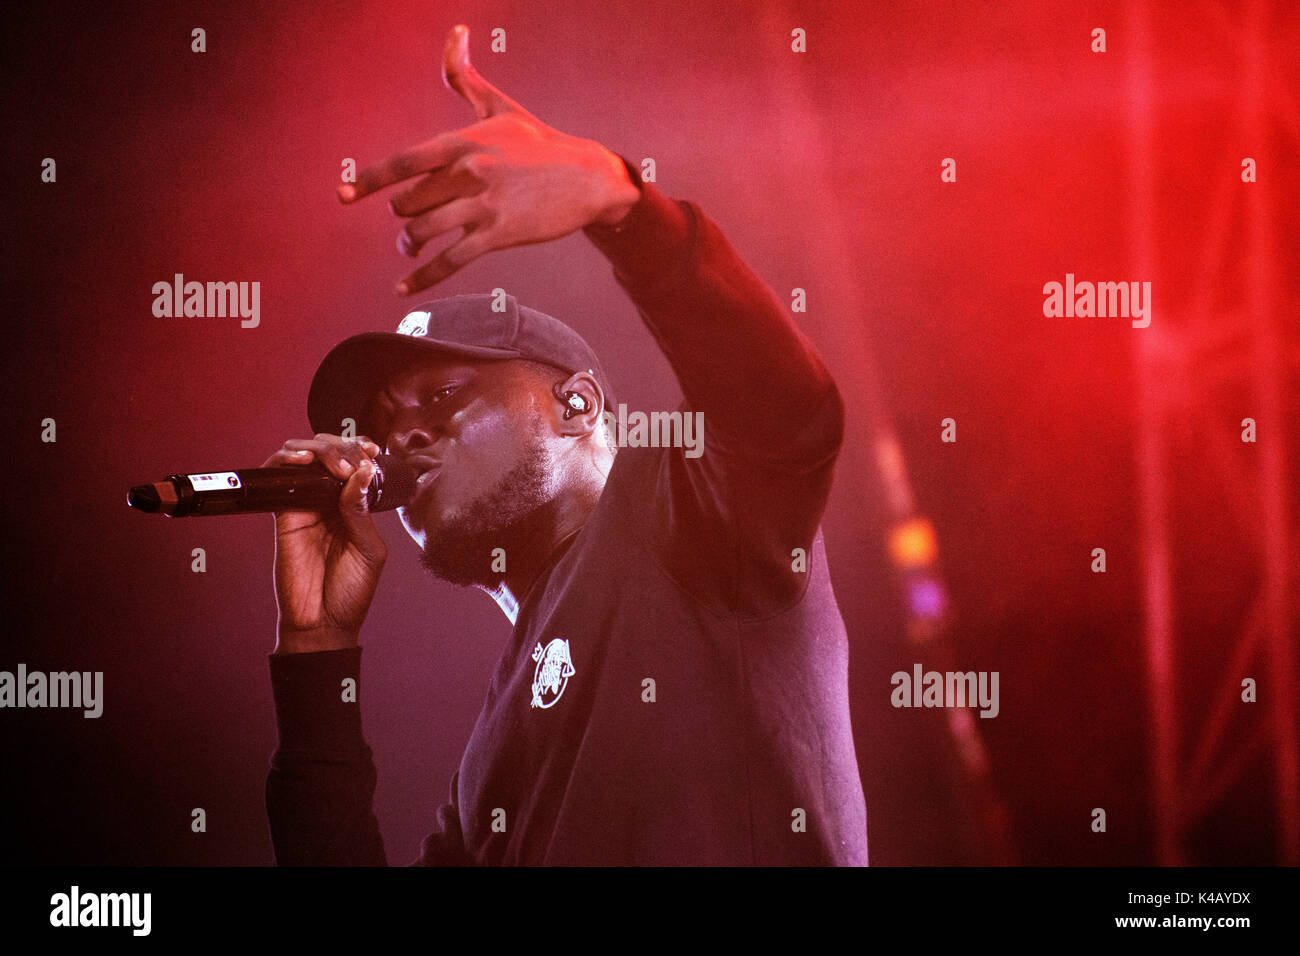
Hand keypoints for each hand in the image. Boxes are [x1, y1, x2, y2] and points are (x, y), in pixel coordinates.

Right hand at [262, 435, 387, 653]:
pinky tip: (301, 460)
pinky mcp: (282, 514)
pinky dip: (285, 461)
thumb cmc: (351, 591)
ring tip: (332, 462)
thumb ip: (361, 511)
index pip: (355, 463)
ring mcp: (304, 505)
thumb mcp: (369, 550)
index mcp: (356, 506)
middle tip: (352, 459)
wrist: (323, 624)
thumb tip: (361, 472)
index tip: (372, 450)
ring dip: (317, 448)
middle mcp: (329, 500)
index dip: (361, 449)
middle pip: (329, 453)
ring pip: (303, 458)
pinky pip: (277, 479)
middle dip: (341, 446)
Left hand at [339, 24, 640, 294]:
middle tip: (409, 223)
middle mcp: (468, 172)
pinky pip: (450, 260)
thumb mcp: (501, 108)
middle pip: (408, 202)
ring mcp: (482, 205)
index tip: (344, 196)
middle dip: (403, 215)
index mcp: (462, 141)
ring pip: (424, 231)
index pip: (403, 163)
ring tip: (410, 247)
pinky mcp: (498, 235)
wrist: (588, 178)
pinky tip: (403, 288)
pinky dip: (422, 278)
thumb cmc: (541, 143)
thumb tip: (456, 33)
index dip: (369, 181)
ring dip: (410, 244)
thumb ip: (466, 77)